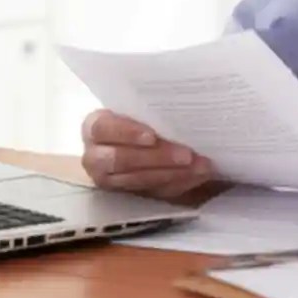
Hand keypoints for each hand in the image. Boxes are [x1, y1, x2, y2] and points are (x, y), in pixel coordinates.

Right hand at [80, 109, 214, 199]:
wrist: (142, 138)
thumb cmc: (142, 115)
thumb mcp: (141, 109)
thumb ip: (152, 111)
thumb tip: (184, 104)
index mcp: (96, 126)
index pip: (102, 129)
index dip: (127, 133)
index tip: (152, 136)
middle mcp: (96, 155)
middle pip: (120, 160)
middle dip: (157, 158)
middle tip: (187, 155)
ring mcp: (109, 179)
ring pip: (138, 180)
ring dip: (173, 174)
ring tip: (201, 166)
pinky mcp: (129, 193)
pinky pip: (154, 191)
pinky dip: (179, 183)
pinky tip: (199, 175)